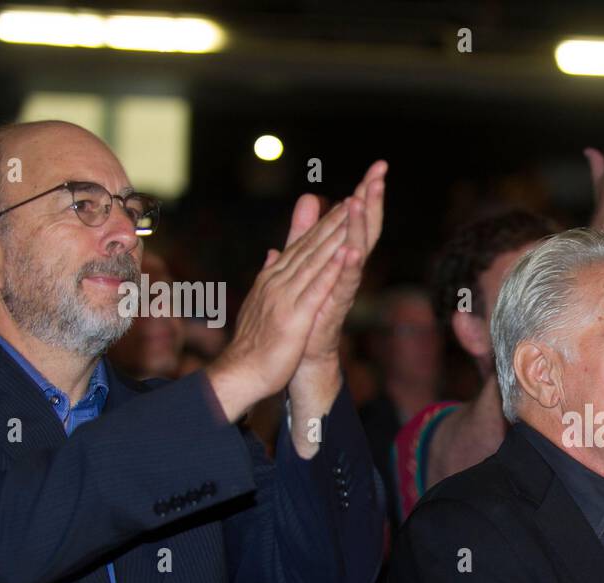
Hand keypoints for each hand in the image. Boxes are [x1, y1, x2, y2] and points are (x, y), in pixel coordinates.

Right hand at [206, 203, 350, 421]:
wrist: (241, 372)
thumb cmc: (256, 341)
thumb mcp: (266, 300)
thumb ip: (273, 273)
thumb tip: (273, 250)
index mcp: (275, 277)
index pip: (305, 244)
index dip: (327, 221)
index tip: (349, 199)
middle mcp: (280, 280)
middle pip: (313, 243)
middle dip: (339, 216)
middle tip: (362, 189)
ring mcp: (287, 297)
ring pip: (316, 258)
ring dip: (337, 232)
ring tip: (356, 206)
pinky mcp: (295, 317)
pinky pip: (316, 290)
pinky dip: (332, 270)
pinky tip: (347, 253)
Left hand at [273, 160, 386, 371]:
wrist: (301, 353)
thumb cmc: (306, 309)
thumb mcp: (303, 258)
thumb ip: (305, 231)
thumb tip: (310, 198)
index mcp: (339, 256)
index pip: (355, 218)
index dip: (366, 192)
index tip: (378, 166)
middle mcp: (347, 270)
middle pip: (363, 228)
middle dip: (372, 200)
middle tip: (381, 172)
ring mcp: (343, 288)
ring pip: (356, 252)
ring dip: (358, 226)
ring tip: (360, 199)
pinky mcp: (334, 308)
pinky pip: (344, 286)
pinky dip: (348, 268)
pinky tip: (351, 250)